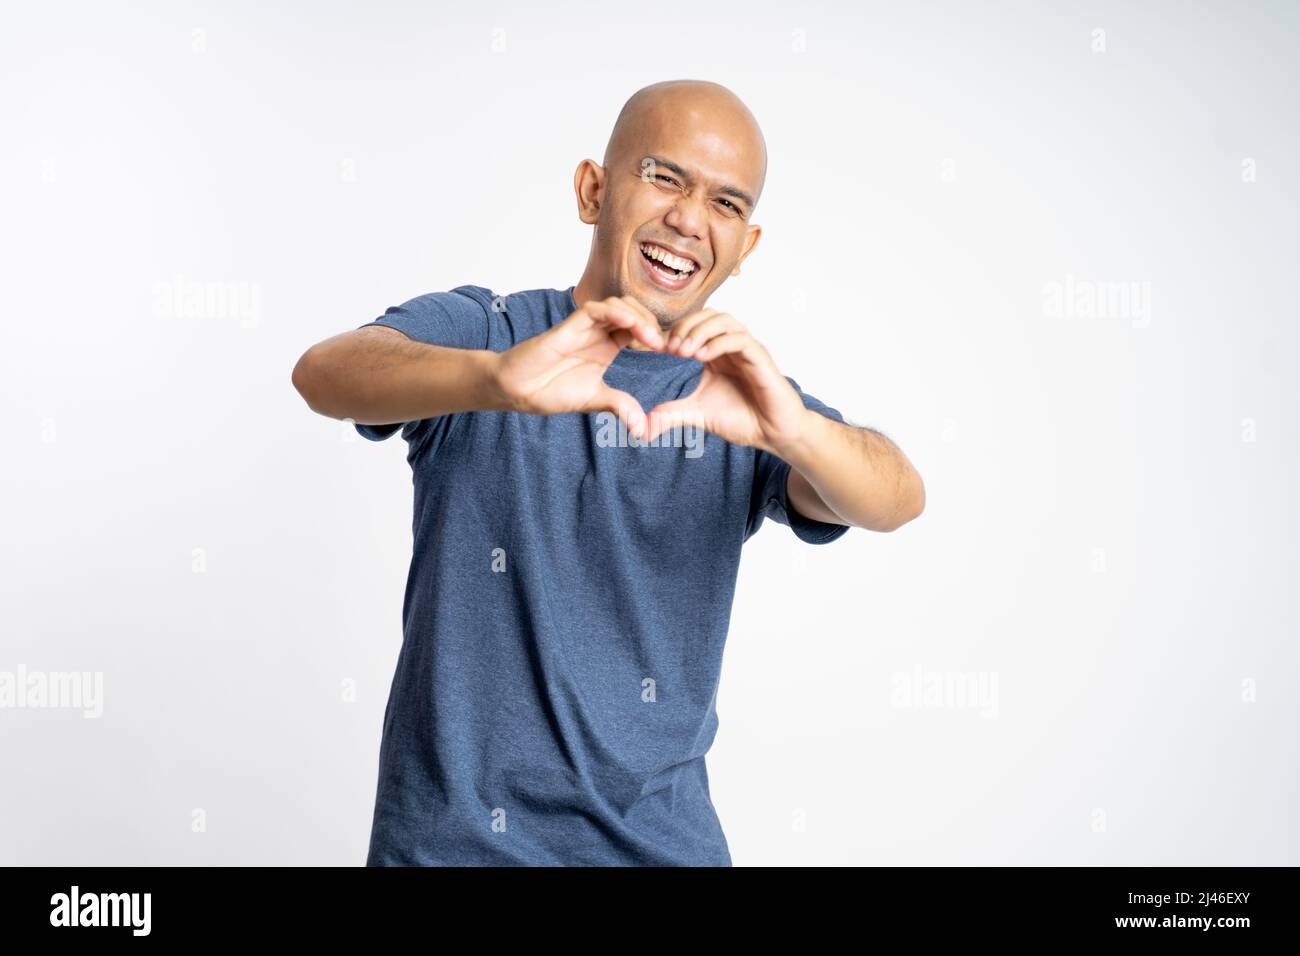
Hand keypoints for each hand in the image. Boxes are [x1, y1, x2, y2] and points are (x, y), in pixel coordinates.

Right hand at [493, 295, 662, 439]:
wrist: (518, 391)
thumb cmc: (550, 391)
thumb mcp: (594, 400)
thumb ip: (619, 406)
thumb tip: (643, 428)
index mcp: (607, 346)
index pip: (639, 329)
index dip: (658, 335)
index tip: (673, 352)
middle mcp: (598, 332)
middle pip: (634, 311)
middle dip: (653, 323)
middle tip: (665, 345)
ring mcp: (583, 327)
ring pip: (618, 305)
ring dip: (638, 317)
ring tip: (651, 339)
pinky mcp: (568, 326)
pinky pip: (595, 309)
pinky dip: (615, 313)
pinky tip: (630, 326)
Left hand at [642, 309, 809, 453]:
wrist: (774, 433)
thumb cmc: (742, 419)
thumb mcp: (697, 415)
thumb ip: (671, 414)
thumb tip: (643, 425)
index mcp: (716, 352)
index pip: (693, 326)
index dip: (673, 332)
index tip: (655, 350)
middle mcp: (731, 345)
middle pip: (707, 314)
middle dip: (685, 326)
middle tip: (670, 348)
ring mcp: (747, 349)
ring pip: (724, 320)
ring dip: (700, 331)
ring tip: (685, 352)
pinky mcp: (760, 359)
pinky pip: (739, 339)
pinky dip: (719, 343)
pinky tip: (702, 358)